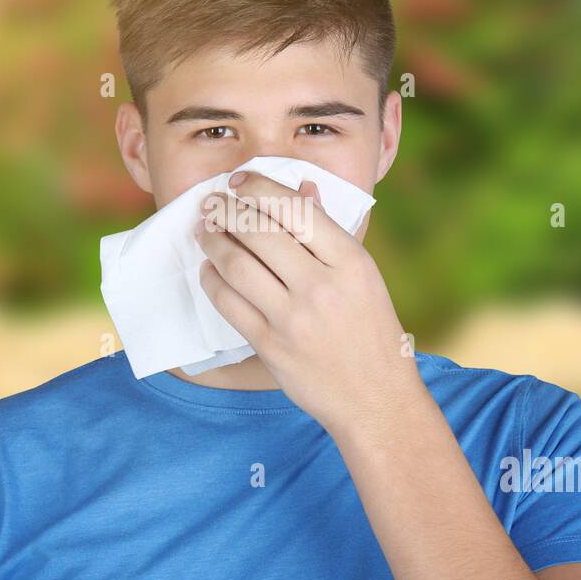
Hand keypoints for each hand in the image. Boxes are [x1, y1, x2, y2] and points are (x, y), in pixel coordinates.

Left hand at [193, 169, 425, 434]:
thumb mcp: (364, 277)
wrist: (375, 399)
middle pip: (259, 231)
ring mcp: (293, 319)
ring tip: (205, 231)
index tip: (240, 181)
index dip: (260, 188)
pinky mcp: (270, 346)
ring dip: (213, 241)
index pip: (296, 209)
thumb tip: (303, 189)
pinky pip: (228, 303)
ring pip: (237, 265)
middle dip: (227, 210)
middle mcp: (322, 287)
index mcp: (352, 263)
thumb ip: (331, 233)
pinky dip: (212, 280)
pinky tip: (209, 269)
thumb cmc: (371, 331)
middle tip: (212, 202)